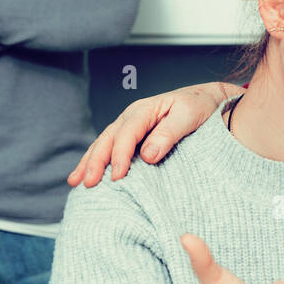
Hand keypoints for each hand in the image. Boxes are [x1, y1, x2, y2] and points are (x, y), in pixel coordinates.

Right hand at [67, 81, 244, 186]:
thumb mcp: (189, 116)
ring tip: (76, 182)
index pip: (127, 134)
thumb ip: (168, 133)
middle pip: (107, 139)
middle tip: (88, 184)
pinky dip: (96, 160)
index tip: (118, 177)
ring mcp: (129, 125)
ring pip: (103, 143)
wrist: (207, 99)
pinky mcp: (132, 136)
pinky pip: (110, 147)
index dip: (120, 156)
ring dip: (88, 162)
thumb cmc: (200, 106)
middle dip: (95, 162)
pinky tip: (87, 174)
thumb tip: (148, 155)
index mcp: (144, 110)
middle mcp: (131, 116)